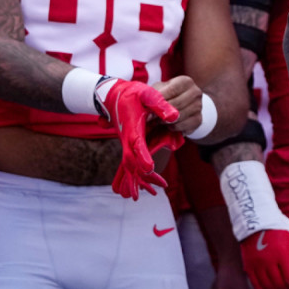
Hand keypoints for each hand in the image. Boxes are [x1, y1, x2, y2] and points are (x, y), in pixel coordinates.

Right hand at [99, 79, 180, 199]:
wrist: (113, 95)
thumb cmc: (133, 93)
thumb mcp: (148, 94)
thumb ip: (161, 105)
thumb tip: (175, 117)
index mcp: (132, 127)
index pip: (137, 144)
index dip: (142, 156)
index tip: (150, 167)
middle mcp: (127, 139)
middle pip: (131, 162)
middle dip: (140, 177)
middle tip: (150, 191)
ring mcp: (126, 143)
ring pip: (129, 166)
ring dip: (137, 180)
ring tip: (146, 195)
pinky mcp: (129, 145)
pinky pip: (131, 163)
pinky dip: (137, 175)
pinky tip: (145, 186)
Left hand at [152, 76, 205, 136]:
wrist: (182, 103)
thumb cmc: (168, 94)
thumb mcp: (160, 88)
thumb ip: (153, 93)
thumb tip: (147, 102)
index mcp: (186, 81)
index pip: (172, 90)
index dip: (159, 99)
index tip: (148, 106)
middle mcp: (196, 92)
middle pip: (176, 104)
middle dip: (161, 112)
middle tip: (149, 116)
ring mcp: (199, 106)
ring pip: (178, 117)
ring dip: (164, 120)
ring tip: (156, 120)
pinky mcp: (198, 120)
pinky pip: (181, 126)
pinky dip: (171, 127)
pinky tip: (167, 124)